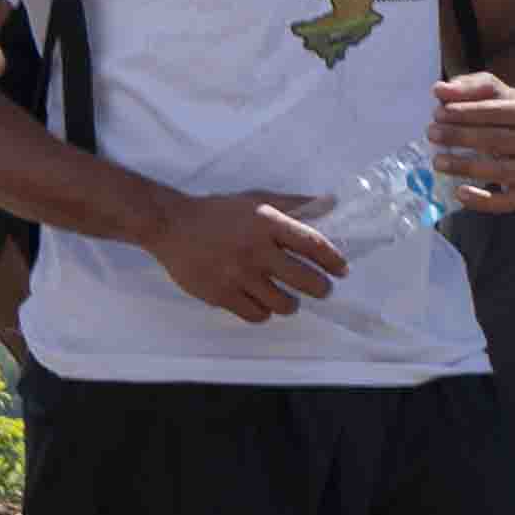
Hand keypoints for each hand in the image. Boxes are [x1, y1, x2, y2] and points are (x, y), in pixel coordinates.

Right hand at [143, 194, 351, 323]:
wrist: (172, 225)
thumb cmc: (219, 212)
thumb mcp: (256, 200)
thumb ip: (294, 204)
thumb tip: (330, 202)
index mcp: (267, 223)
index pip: (314, 245)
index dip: (334, 261)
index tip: (342, 270)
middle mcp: (256, 250)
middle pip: (306, 281)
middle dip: (321, 288)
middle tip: (321, 288)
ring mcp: (238, 275)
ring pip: (284, 304)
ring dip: (292, 303)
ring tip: (288, 298)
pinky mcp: (221, 294)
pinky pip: (257, 315)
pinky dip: (264, 312)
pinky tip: (261, 302)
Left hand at [430, 69, 514, 212]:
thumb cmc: (510, 114)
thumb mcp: (495, 93)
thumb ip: (468, 88)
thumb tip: (439, 90)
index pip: (497, 111)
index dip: (466, 112)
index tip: (438, 113)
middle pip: (496, 140)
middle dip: (460, 136)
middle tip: (431, 133)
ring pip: (500, 171)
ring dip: (465, 167)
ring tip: (437, 161)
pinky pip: (506, 202)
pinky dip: (482, 201)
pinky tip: (459, 192)